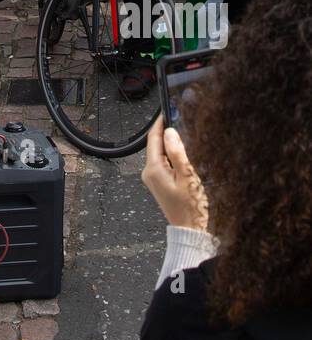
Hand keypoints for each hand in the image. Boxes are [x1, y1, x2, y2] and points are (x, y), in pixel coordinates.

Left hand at [143, 116, 208, 230]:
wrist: (189, 229)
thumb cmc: (190, 207)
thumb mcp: (187, 177)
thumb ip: (177, 153)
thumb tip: (170, 133)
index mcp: (153, 169)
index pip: (153, 138)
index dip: (160, 123)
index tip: (166, 111)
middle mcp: (149, 172)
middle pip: (156, 144)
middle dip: (166, 132)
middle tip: (178, 119)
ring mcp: (153, 178)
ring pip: (160, 153)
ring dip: (170, 144)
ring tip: (183, 134)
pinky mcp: (159, 182)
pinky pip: (163, 162)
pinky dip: (171, 155)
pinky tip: (182, 153)